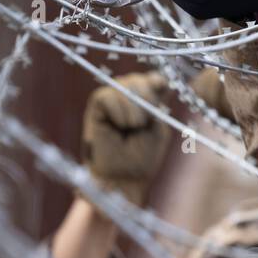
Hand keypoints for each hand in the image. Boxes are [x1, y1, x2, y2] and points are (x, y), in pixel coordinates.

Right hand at [81, 71, 170, 205]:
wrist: (123, 178)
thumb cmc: (142, 157)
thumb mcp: (157, 127)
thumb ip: (156, 105)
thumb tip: (159, 81)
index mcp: (147, 101)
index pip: (154, 79)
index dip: (157, 81)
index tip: (161, 91)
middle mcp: (129, 98)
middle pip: (139, 79)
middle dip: (147, 96)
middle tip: (145, 121)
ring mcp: (112, 101)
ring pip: (124, 84)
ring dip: (134, 106)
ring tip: (134, 127)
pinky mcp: (96, 108)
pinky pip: (106, 96)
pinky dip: (118, 110)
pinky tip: (121, 126)